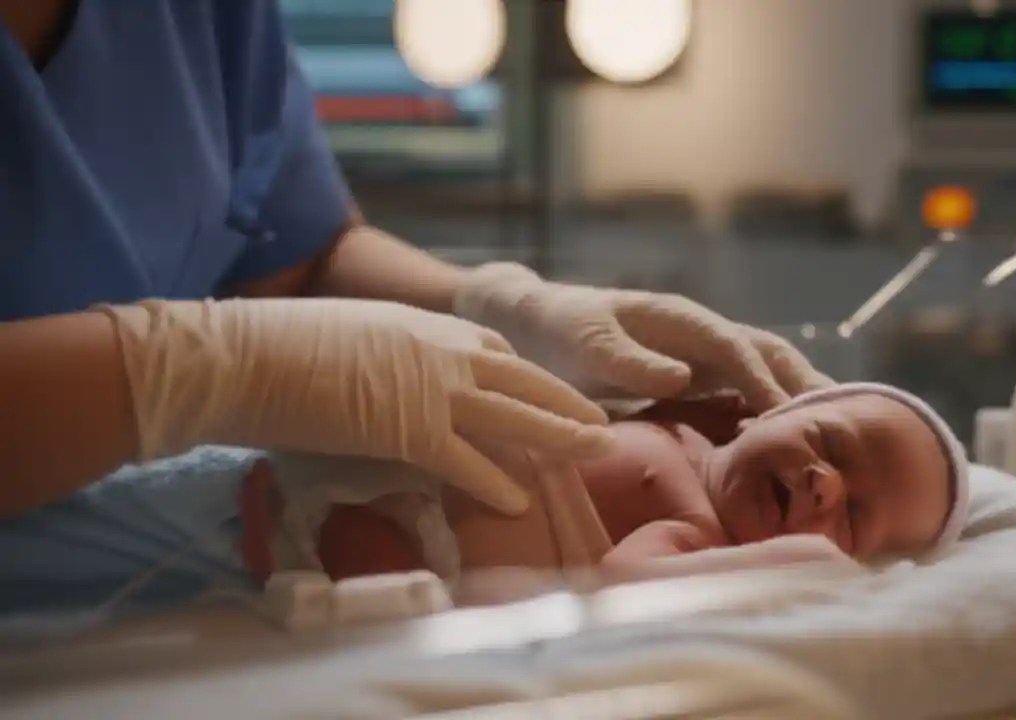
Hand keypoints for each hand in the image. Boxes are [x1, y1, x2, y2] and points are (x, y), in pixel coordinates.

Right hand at [99, 298, 612, 514]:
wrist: (241, 354)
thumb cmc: (275, 346)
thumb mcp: (347, 335)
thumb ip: (384, 355)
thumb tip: (384, 378)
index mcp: (422, 324)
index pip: (493, 349)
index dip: (528, 375)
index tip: (552, 392)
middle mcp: (439, 350)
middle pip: (521, 376)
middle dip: (566, 401)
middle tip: (603, 422)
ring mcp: (429, 387)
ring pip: (514, 413)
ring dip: (560, 435)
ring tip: (598, 452)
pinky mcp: (409, 427)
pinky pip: (467, 459)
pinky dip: (497, 481)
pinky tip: (521, 501)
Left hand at [454, 264, 833, 411]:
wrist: (536, 327)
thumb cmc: (560, 333)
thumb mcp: (586, 345)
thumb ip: (630, 361)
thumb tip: (681, 376)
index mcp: (680, 319)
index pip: (736, 347)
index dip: (764, 379)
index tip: (790, 414)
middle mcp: (700, 334)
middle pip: (768, 352)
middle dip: (805, 381)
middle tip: (847, 421)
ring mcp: (702, 354)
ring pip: (766, 370)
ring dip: (799, 394)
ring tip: (841, 430)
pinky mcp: (697, 377)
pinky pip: (745, 392)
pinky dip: (773, 411)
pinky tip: (792, 441)